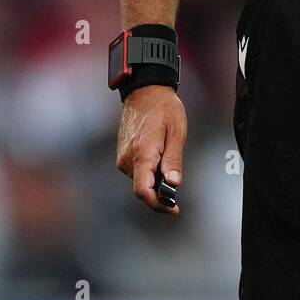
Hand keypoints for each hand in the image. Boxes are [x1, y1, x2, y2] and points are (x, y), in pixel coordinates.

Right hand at [116, 85, 186, 214]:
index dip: (158, 204)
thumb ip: (174, 159)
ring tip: (167, 155)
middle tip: (176, 178)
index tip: (173, 208)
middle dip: (160, 191)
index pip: (143, 190)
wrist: (144, 91)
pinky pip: (136, 171)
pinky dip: (149, 171)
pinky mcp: (122, 155)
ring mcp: (122, 157)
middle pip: (143, 188)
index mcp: (142, 153)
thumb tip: (173, 184)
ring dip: (155, 178)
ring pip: (140, 179)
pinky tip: (159, 155)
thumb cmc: (164, 108)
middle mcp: (127, 158)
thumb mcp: (177, 132)